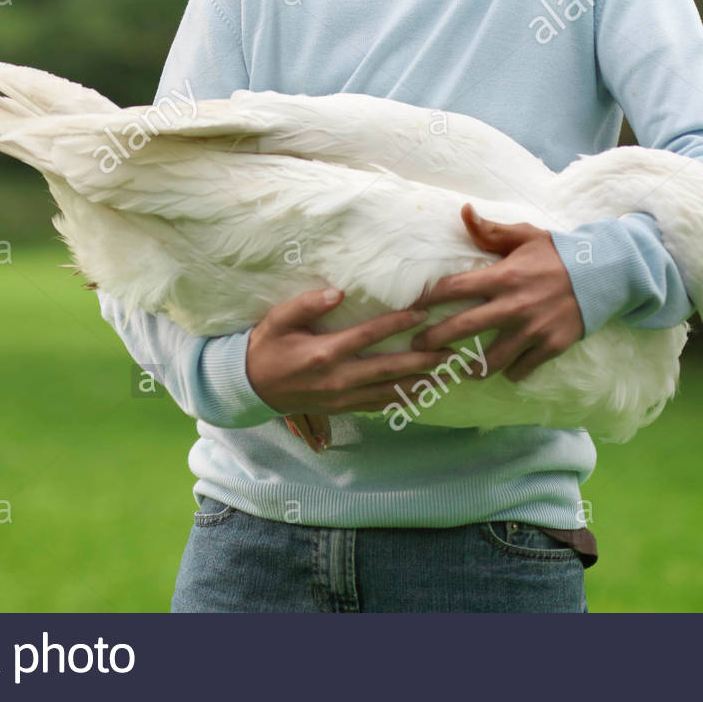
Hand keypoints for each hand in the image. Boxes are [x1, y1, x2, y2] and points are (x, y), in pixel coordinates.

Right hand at [246, 286, 459, 453]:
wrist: (250, 386)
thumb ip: (307, 303)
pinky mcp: (343, 409)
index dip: (398, 325)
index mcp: (324, 353)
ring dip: (422, 384)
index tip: (424, 314)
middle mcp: (338, 379)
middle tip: (453, 353)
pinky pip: (379, 406)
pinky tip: (424, 393)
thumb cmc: (266, 347)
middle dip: (424, 361)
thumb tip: (339, 292)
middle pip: (390, 369)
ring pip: (390, 393)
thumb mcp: (278, 319)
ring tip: (449, 375)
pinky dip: (404, 400)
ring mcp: (342, 398)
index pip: (369, 336)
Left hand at [409, 204, 583, 381]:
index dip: (428, 298)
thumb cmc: (558, 254)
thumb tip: (463, 211)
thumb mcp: (525, 235)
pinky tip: (501, 368)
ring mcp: (533, 329)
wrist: (605, 273)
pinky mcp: (551, 346)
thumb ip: (491, 230)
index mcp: (503, 276)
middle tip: (417, 347)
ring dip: (469, 366)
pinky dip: (509, 371)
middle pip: (462, 329)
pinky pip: (521, 369)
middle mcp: (514, 305)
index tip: (411, 306)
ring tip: (457, 368)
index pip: (454, 289)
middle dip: (434, 340)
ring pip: (490, 359)